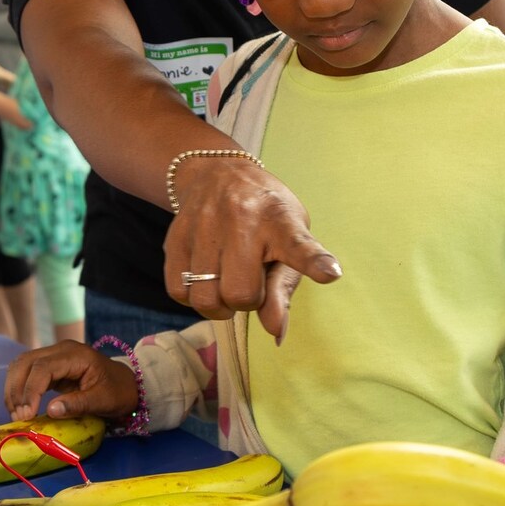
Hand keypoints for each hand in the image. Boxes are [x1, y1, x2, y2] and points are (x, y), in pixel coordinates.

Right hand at [3, 342, 137, 422]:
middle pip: (25, 362)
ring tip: (16, 415)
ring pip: (21, 366)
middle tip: (19, 417)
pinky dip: (19, 389)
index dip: (30, 391)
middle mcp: (60, 350)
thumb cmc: (118, 392)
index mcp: (75, 355)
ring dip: (14, 390)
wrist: (128, 385)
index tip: (27, 415)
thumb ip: (78, 404)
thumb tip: (50, 410)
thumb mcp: (103, 401)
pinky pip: (26, 373)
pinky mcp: (50, 367)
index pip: (42, 367)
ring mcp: (54, 356)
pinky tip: (20, 408)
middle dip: (16, 390)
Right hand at [162, 155, 340, 341]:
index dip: (314, 262)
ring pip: (205, 298)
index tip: (330, 273)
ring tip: (226, 282)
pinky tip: (204, 280)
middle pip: (241, 294)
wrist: (218, 174)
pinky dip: (192, 297)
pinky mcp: (175, 236)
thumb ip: (284, 287)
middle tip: (251, 282)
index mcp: (280, 220)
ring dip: (218, 304)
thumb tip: (276, 332)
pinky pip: (178, 292)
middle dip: (247, 301)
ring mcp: (204, 226)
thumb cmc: (264, 216)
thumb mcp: (287, 240)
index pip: (298, 244)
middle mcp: (241, 219)